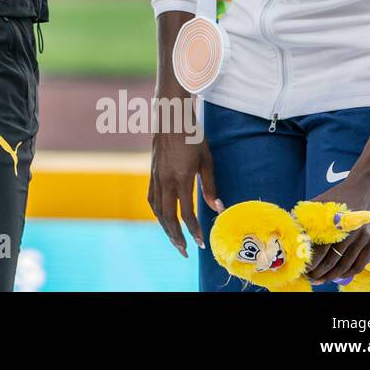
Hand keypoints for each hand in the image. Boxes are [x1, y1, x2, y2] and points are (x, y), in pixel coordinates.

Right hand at [148, 128, 222, 256]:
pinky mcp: (152, 173)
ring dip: (165, 228)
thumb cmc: (193, 137)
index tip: (201, 242)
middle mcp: (165, 181)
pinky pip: (151, 199)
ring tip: (174, 240)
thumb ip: (211, 187)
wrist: (171, 118)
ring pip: (157, 210)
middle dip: (176, 237)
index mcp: (181, 178)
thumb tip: (218, 209)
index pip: (187, 213)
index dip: (194, 230)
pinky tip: (164, 218)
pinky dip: (157, 213)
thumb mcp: (207, 160)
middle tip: (185, 251)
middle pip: (168, 217)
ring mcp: (156, 177)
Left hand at [305, 172, 369, 284]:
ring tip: (321, 279)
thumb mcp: (321, 202)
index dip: (309, 262)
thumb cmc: (339, 195)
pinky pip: (360, 264)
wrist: (368, 187)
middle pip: (331, 260)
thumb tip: (290, 232)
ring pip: (345, 265)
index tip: (301, 269)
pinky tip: (339, 276)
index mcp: (333, 222)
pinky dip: (349, 273)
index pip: (319, 249)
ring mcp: (363, 238)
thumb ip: (306, 217)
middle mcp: (349, 231)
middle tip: (310, 278)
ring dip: (332, 276)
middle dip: (318, 273)